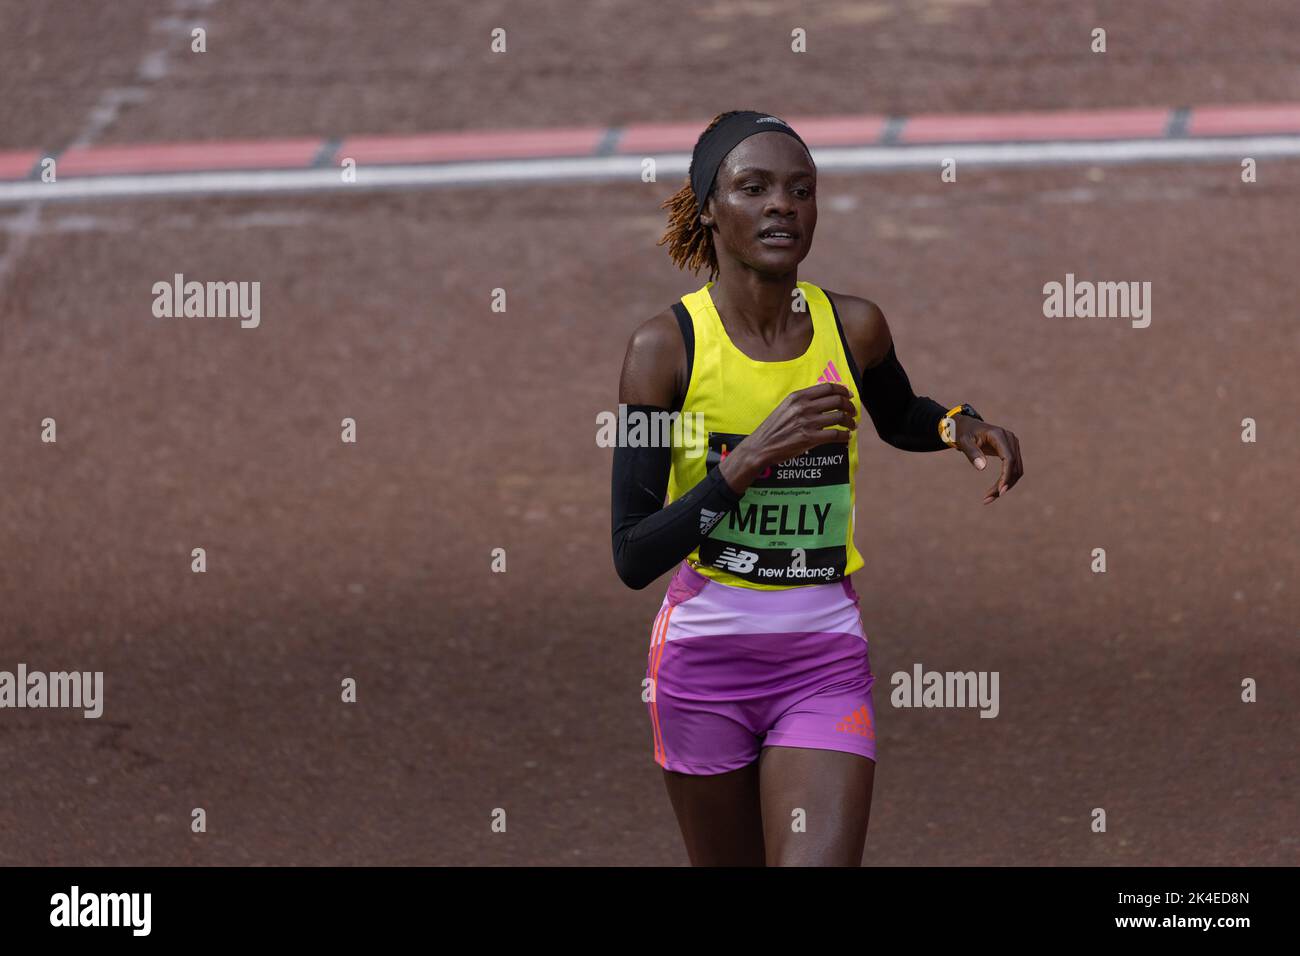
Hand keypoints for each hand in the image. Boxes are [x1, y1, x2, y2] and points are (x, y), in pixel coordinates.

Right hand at [719, 382, 856, 493]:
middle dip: (849, 406)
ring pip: (839, 417)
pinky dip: (845, 436)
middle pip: (837, 401)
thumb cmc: (773, 428)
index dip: (843, 391)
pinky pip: (835, 435)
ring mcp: (807, 422)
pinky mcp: (810, 438)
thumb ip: (803, 401)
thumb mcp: (786, 407)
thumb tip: (825, 398)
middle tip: (852, 412)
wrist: (761, 446)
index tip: (849, 396)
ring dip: (850, 421)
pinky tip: (846, 437)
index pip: (828, 388)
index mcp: (798, 396)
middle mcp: (804, 407)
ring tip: (852, 425)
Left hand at [949, 415, 1023, 503]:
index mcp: (999, 435)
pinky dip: (1006, 481)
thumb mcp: (963, 441)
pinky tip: (995, 491)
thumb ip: (972, 453)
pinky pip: (1013, 469)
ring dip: (1006, 485)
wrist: (966, 426)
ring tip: (988, 498)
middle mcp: (1010, 439)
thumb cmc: (963, 433)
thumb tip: (982, 468)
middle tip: (987, 499)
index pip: (1009, 458)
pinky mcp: (1011, 451)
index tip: (1000, 491)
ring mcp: (1013, 445)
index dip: (1006, 476)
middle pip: (1014, 467)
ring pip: (1016, 470)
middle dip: (1004, 484)